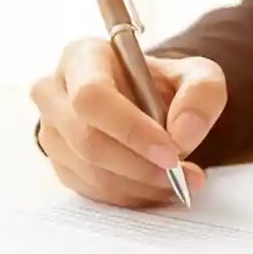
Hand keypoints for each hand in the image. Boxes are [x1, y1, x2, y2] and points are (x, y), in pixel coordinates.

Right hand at [30, 38, 226, 206]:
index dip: (131, 129)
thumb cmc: (164, 84)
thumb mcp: (197, 74)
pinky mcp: (59, 163)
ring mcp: (51, 131)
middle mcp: (54, 92)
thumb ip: (201, 94)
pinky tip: (157, 187)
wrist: (146, 103)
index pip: (93, 96)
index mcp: (82, 57)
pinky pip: (92, 190)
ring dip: (140, 185)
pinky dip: (131, 196)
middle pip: (87, 139)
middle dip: (140, 166)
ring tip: (180, 181)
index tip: (171, 152)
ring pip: (90, 171)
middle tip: (182, 175)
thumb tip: (183, 133)